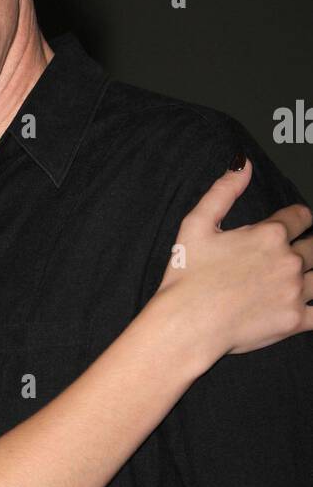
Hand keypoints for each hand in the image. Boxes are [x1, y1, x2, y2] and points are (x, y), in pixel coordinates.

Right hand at [157, 156, 312, 357]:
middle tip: (303, 250)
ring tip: (306, 275)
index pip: (301, 216)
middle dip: (310, 246)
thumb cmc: (187, 276)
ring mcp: (294, 292)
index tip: (300, 223)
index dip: (301, 217)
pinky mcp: (295, 321)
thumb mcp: (196, 224)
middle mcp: (288, 260)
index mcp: (269, 234)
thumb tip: (243, 163)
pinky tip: (311, 301)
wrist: (186, 324)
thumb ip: (223, 191)